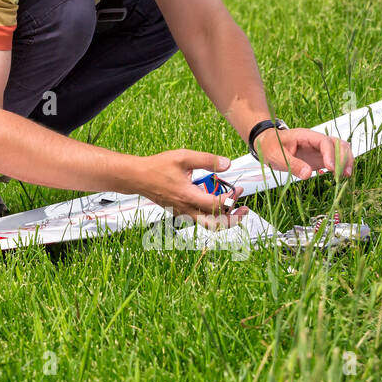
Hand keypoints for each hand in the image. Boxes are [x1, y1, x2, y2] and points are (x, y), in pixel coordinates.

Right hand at [130, 150, 248, 229]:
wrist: (137, 176)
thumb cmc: (157, 166)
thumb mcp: (183, 157)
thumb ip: (207, 159)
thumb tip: (227, 164)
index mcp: (188, 196)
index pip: (217, 204)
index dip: (231, 198)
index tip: (237, 189)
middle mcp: (186, 208)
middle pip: (215, 225)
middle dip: (233, 220)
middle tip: (243, 210)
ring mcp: (182, 212)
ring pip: (207, 223)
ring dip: (222, 218)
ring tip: (232, 208)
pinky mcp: (179, 211)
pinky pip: (199, 217)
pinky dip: (210, 213)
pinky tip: (213, 200)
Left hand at [254, 126, 353, 179]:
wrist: (266, 144)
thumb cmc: (270, 146)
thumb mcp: (276, 155)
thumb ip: (292, 164)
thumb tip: (308, 174)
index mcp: (305, 136)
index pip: (324, 142)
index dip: (330, 154)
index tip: (331, 168)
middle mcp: (315, 141)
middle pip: (338, 144)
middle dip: (344, 157)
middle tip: (344, 174)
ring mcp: (319, 149)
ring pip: (340, 150)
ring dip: (346, 161)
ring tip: (346, 176)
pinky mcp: (319, 157)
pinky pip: (335, 159)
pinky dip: (340, 166)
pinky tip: (337, 176)